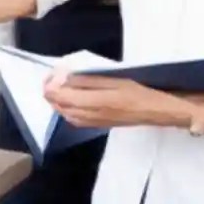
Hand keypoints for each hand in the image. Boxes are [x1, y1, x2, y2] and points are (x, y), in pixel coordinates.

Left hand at [43, 73, 190, 128]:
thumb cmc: (137, 91)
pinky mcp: (100, 125)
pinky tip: (69, 103)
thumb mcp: (114, 79)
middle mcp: (93, 115)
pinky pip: (76, 121)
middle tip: (49, 82)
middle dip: (51, 96)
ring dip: (58, 104)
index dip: (51, 88)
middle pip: (62, 108)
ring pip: (67, 116)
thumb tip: (66, 77)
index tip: (48, 77)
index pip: (64, 97)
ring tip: (56, 91)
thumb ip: (88, 80)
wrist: (155, 111)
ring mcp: (95, 123)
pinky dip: (67, 112)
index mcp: (97, 102)